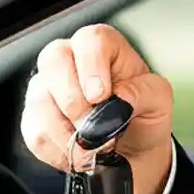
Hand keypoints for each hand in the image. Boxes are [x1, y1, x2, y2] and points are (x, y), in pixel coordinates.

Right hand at [21, 23, 173, 193]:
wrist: (133, 153)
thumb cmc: (144, 117)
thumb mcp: (158, 102)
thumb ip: (144, 93)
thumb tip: (120, 97)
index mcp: (104, 49)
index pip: (90, 40)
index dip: (92, 66)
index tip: (101, 95)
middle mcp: (70, 61)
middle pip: (54, 60)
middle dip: (74, 100)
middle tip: (94, 126)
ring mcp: (47, 88)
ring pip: (40, 99)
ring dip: (69, 132)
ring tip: (95, 146)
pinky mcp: (35, 117)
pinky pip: (36, 131)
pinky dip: (60, 149)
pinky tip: (80, 153)